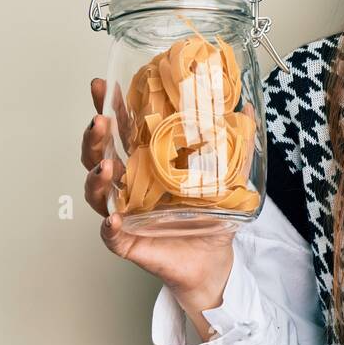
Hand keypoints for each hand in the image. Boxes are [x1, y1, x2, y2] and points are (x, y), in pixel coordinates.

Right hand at [81, 77, 235, 304]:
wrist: (214, 260)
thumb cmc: (211, 217)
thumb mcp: (228, 175)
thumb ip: (235, 144)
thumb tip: (248, 109)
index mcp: (147, 162)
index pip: (122, 130)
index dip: (108, 106)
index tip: (101, 84)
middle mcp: (129, 184)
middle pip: (99, 154)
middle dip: (95, 136)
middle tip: (100, 119)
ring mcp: (125, 212)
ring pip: (98, 192)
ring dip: (96, 177)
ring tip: (105, 165)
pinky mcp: (128, 241)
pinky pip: (111, 234)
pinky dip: (109, 226)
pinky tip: (114, 217)